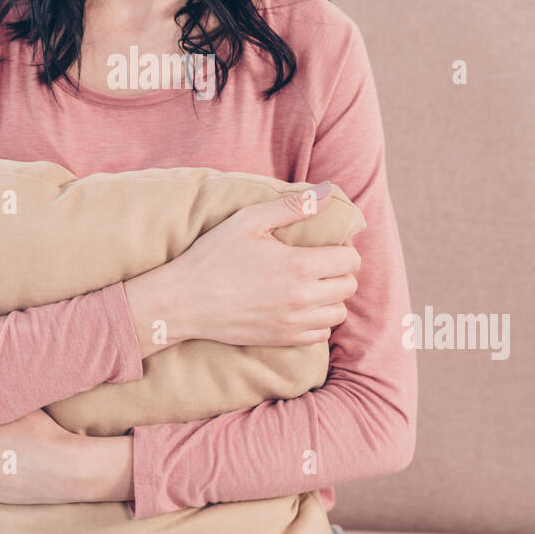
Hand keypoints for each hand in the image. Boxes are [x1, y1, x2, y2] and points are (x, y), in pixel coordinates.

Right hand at [124, 186, 360, 351]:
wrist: (184, 301)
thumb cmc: (214, 256)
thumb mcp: (249, 221)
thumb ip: (291, 207)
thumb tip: (326, 193)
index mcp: (299, 266)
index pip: (350, 261)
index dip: (343, 250)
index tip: (325, 246)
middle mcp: (303, 298)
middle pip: (348, 287)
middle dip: (339, 272)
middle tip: (318, 263)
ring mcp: (294, 323)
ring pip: (338, 313)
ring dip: (331, 298)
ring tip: (312, 285)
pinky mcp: (282, 340)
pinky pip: (321, 334)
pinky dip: (318, 321)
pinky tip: (300, 306)